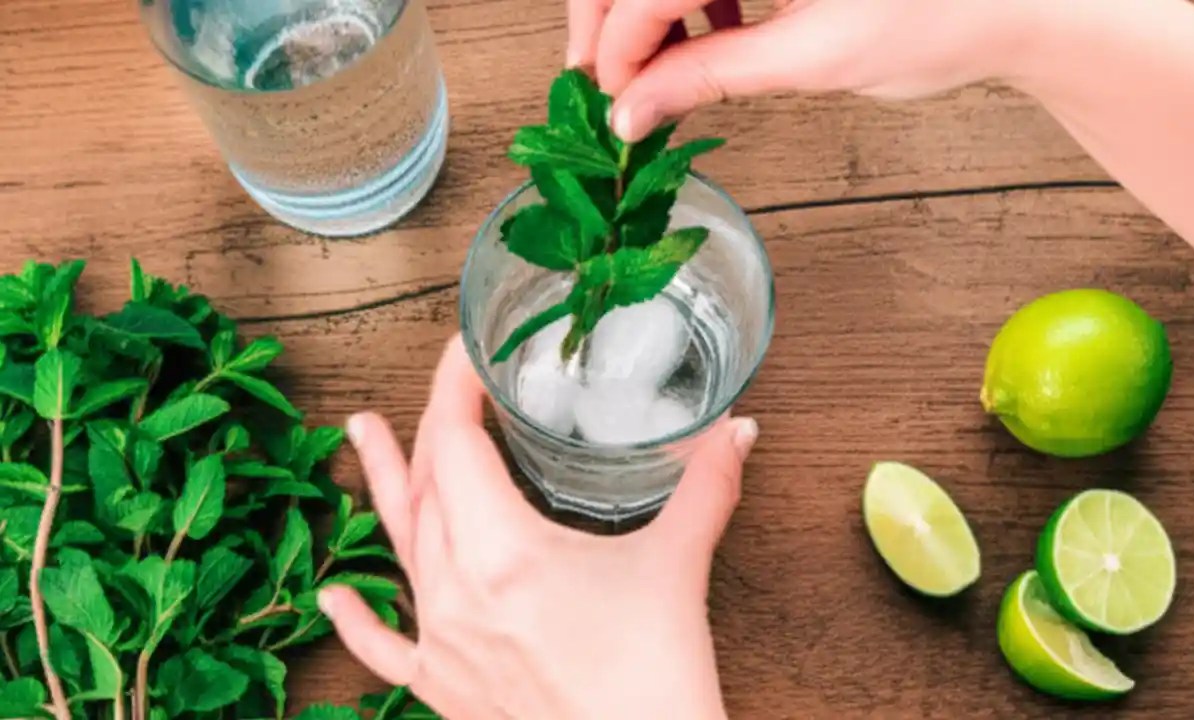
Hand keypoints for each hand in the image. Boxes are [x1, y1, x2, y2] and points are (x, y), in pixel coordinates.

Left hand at [318, 335, 758, 718]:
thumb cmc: (655, 681)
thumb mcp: (679, 565)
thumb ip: (708, 486)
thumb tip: (736, 431)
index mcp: (503, 550)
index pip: (457, 441)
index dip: (456, 386)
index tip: (469, 349)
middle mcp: (457, 590)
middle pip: (429, 485)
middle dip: (434, 425)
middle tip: (442, 385)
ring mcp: (444, 640)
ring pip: (401, 545)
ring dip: (385, 486)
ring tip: (362, 435)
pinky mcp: (446, 687)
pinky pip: (387, 648)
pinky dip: (358, 620)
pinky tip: (335, 596)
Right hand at [568, 0, 1036, 140]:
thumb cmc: (942, 16)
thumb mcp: (815, 56)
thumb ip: (712, 76)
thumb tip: (635, 108)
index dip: (616, 48)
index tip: (612, 101)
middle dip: (611, 17)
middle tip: (614, 80)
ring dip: (648, 4)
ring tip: (671, 59)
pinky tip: (719, 20)